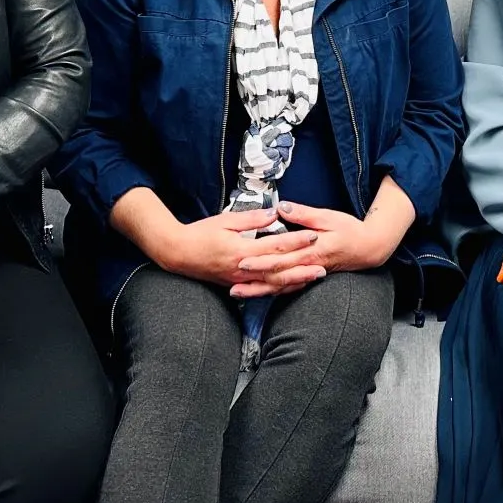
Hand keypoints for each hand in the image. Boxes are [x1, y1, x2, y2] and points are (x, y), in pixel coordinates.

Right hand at [153, 208, 324, 291]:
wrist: (179, 254)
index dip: (295, 241)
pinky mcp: (237, 285)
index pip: (275, 246)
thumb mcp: (225, 220)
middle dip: (302, 267)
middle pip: (279, 270)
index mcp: (242, 250)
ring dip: (295, 281)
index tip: (313, 235)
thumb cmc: (200, 233)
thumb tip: (275, 213)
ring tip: (314, 277)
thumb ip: (252, 218)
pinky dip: (280, 288)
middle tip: (324, 265)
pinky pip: (263, 289)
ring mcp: (241, 280)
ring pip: (273, 283)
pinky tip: (292, 286)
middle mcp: (244, 269)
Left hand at [232, 200, 404, 296]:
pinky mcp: (309, 276)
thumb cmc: (349, 229)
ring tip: (237, 292)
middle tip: (231, 281)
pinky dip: (272, 292)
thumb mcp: (328, 216)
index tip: (241, 261)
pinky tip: (258, 293)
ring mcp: (308, 274)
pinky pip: (288, 288)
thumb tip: (282, 207)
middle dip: (253, 279)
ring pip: (280, 286)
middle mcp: (307, 266)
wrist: (368, 248)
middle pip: (276, 276)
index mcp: (310, 250)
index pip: (281, 258)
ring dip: (259, 290)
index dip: (261, 261)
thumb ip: (304, 214)